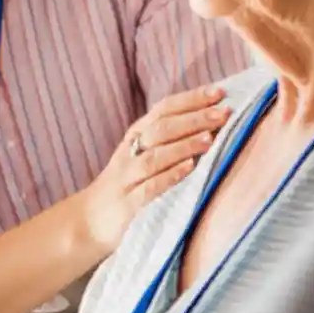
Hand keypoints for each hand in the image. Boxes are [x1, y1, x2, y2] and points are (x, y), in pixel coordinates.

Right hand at [78, 86, 230, 253]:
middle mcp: (131, 152)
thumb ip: (169, 138)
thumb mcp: (142, 155)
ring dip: (183, 146)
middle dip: (194, 119)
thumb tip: (212, 121)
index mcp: (137, 136)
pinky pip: (148, 188)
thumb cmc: (127, 184)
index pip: (164, 109)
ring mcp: (127, 178)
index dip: (191, 99)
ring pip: (155, 157)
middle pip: (161, 128)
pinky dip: (168, 177)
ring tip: (209, 139)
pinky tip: (189, 169)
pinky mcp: (127, 205)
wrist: (89, 220)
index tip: (220, 92)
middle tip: (223, 112)